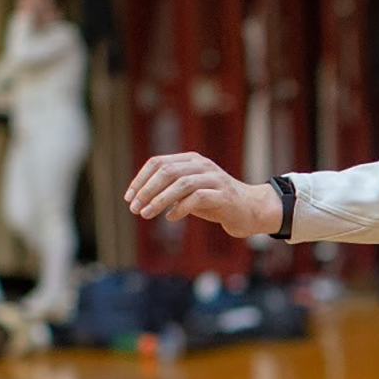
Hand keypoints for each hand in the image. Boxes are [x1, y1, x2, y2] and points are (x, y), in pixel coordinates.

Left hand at [126, 153, 280, 237]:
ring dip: (159, 200)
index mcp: (191, 160)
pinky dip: (180, 208)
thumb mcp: (189, 192)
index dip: (140, 179)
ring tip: (146, 214)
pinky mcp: (224, 195)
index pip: (158, 162)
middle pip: (167, 171)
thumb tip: (139, 197)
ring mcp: (215, 179)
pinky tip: (171, 218)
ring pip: (181, 184)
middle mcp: (202, 165)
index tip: (128, 198)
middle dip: (146, 190)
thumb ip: (169, 189)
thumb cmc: (215, 202)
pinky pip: (197, 198)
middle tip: (134, 208)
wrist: (250, 210)